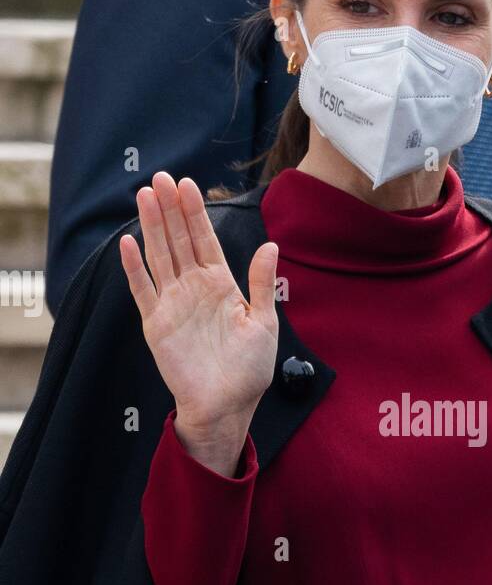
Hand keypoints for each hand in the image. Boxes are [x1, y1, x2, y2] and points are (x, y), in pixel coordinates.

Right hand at [120, 172, 279, 470]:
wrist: (226, 406)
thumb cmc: (248, 371)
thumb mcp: (265, 323)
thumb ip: (261, 283)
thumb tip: (270, 244)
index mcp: (221, 286)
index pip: (204, 240)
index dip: (195, 213)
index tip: (188, 184)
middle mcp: (194, 289)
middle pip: (178, 240)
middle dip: (170, 209)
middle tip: (161, 178)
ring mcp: (173, 304)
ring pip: (159, 256)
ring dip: (151, 227)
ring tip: (144, 196)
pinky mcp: (157, 323)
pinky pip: (143, 290)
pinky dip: (134, 267)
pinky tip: (128, 242)